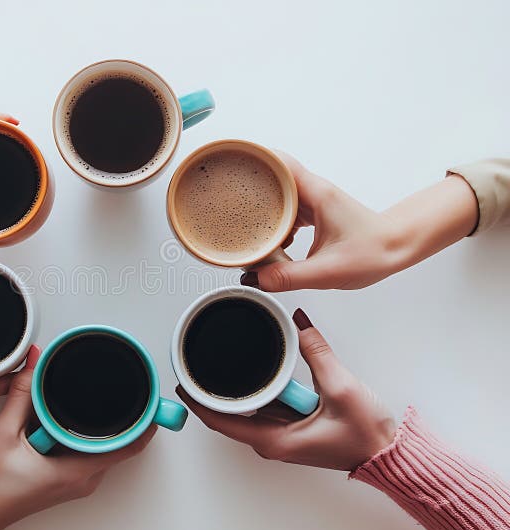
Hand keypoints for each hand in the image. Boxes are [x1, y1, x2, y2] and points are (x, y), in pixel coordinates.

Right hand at [0, 348, 156, 529]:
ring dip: (103, 422)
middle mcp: (85, 478)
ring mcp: (79, 480)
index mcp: (77, 470)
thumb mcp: (3, 433)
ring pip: (105, 444)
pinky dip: (88, 432)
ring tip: (92, 397)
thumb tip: (36, 362)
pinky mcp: (71, 477)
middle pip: (121, 441)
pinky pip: (91, 450)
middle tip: (123, 384)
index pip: (129, 445)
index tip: (151, 398)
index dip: (145, 420)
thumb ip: (22, 394)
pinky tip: (72, 418)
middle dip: (124, 412)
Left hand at [177, 308, 395, 470]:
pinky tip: (255, 366)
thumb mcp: (341, 387)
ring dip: (236, 385)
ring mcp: (281, 432)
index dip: (197, 401)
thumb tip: (299, 321)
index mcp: (274, 439)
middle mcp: (272, 439)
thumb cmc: (366, 435)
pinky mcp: (291, 425)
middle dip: (213, 386)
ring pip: (248, 406)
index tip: (181, 381)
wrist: (388, 453)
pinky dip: (258, 387)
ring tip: (220, 356)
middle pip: (229, 412)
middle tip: (198, 358)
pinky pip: (266, 403)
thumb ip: (316, 351)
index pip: (221, 421)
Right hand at [241, 152, 477, 290]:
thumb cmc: (375, 251)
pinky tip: (261, 234)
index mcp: (317, 194)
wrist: (398, 247)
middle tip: (222, 192)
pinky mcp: (313, 211)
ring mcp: (313, 200)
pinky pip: (283, 207)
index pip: (278, 163)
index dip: (252, 159)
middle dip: (245, 181)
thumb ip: (289, 277)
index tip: (230, 159)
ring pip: (276, 193)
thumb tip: (257, 279)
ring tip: (236, 214)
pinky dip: (269, 217)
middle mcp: (313, 191)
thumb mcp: (327, 271)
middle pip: (270, 174)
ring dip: (257, 202)